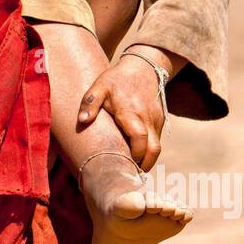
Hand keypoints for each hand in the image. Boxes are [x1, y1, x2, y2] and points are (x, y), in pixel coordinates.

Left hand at [77, 55, 166, 170]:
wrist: (143, 69)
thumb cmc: (117, 79)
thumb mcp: (99, 86)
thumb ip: (90, 103)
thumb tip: (82, 121)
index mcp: (131, 112)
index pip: (140, 139)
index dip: (135, 156)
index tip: (124, 164)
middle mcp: (147, 118)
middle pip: (154, 149)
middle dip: (144, 165)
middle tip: (129, 175)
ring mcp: (157, 120)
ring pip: (157, 147)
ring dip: (146, 159)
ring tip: (130, 168)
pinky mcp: (161, 122)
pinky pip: (157, 140)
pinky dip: (148, 150)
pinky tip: (135, 154)